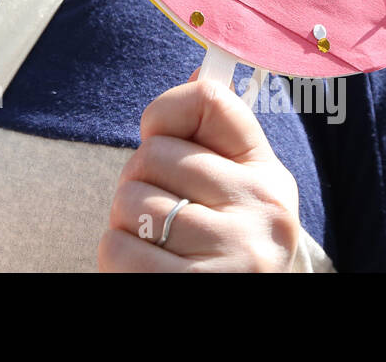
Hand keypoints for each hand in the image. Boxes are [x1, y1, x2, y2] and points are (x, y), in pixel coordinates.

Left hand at [99, 72, 299, 271]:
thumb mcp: (236, 193)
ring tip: (155, 243)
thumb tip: (196, 70)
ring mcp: (233, 255)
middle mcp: (260, 210)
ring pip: (129, 201)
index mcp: (267, 175)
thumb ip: (214, 140)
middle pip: (153, 154)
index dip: (166, 109)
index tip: (156, 132)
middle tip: (158, 210)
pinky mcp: (195, 290)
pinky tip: (147, 268)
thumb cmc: (226, 248)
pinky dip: (118, 257)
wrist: (248, 315)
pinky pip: (118, 248)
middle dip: (138, 180)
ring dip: (125, 223)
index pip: (210, 101)